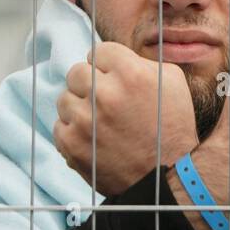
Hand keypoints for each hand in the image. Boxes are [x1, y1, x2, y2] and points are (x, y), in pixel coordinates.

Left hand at [53, 41, 198, 196]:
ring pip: (64, 98)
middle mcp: (105, 94)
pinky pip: (58, 126)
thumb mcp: (171, 81)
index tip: (114, 79)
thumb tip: (110, 57)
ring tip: (101, 122)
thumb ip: (138, 61)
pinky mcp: (72, 144)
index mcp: (130, 73)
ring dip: (79, 108)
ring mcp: (85, 120)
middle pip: (76, 72)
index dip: (107, 66)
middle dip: (90, 84)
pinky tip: (93, 138)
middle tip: (106, 102)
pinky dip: (73, 132)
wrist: (169, 177)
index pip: (98, 52)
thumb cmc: (171, 128)